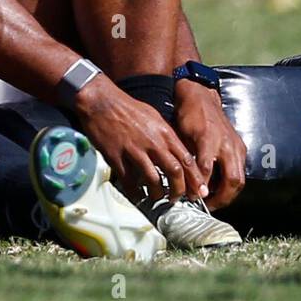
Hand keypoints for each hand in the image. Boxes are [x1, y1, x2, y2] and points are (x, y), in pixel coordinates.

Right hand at [72, 75, 206, 203]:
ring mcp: (135, 151)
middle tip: (177, 198)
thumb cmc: (127, 107)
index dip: (195, 178)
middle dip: (179, 190)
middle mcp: (153, 143)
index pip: (187, 159)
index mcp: (164, 133)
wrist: (101, 101)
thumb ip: (165, 136)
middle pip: (175, 172)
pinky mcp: (118, 158)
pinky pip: (129, 182)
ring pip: (154, 181)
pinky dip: (135, 193)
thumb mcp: (154, 117)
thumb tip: (174, 153)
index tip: (199, 191)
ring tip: (157, 197)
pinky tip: (137, 195)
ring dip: (157, 194)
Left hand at [172, 80, 245, 210]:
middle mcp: (227, 144)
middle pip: (232, 180)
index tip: (193, 198)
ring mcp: (236, 146)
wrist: (201, 96)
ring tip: (214, 201)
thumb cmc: (188, 115)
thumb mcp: (181, 136)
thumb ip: (187, 159)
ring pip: (240, 179)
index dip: (200, 187)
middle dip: (221, 198)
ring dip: (228, 194)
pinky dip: (231, 182)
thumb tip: (185, 182)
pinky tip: (219, 187)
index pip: (207, 170)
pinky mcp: (241, 147)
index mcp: (209, 139)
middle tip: (207, 206)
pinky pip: (240, 170)